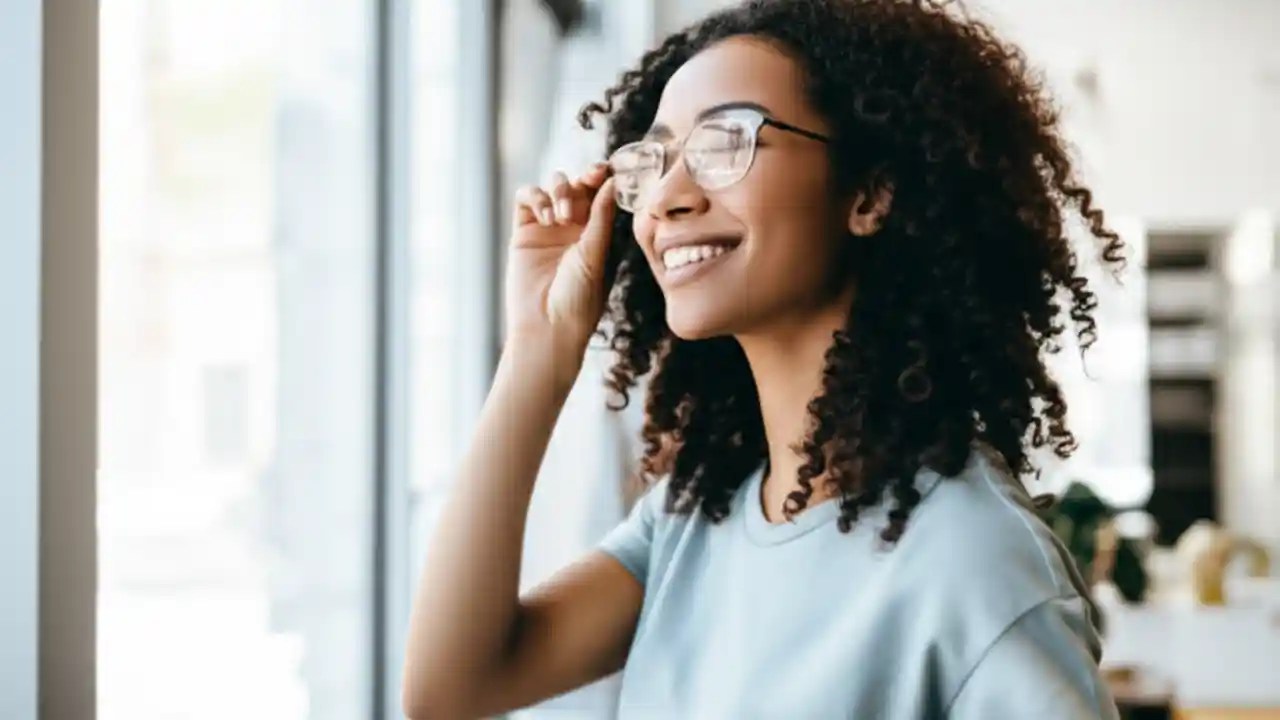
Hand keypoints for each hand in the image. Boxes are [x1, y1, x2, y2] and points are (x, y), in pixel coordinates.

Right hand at [504, 163, 615, 357]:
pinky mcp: (523, 232)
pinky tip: (546, 218)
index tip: (607, 168)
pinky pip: (526, 198)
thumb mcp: (595, 255)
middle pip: (576, 185)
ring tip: (562, 217)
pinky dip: (537, 197)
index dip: (602, 178)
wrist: (547, 327)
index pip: (599, 195)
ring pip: (551, 187)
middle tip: (589, 179)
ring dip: (559, 190)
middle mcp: (572, 227)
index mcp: (596, 233)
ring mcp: (547, 228)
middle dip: (582, 178)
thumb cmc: (579, 299)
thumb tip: (611, 182)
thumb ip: (600, 217)